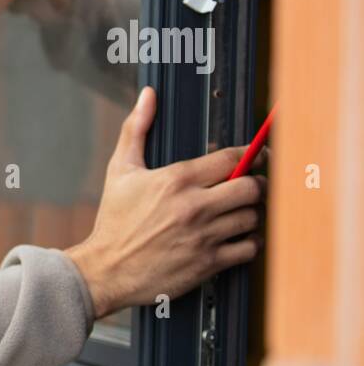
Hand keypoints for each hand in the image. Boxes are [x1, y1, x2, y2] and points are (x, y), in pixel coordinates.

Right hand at [64, 87, 266, 319]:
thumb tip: (147, 96)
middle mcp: (194, 206)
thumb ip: (135, 129)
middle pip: (252, 187)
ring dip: (251, 213)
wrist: (106, 269)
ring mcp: (203, 236)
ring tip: (240, 212)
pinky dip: (249, 242)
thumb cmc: (114, 221)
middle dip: (257, 184)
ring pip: (252, 217)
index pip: (232, 158)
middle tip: (253, 185)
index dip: (252, 153)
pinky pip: (249, 248)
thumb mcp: (120, 171)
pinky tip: (237, 237)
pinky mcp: (208, 263)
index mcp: (176, 180)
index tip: (259, 154)